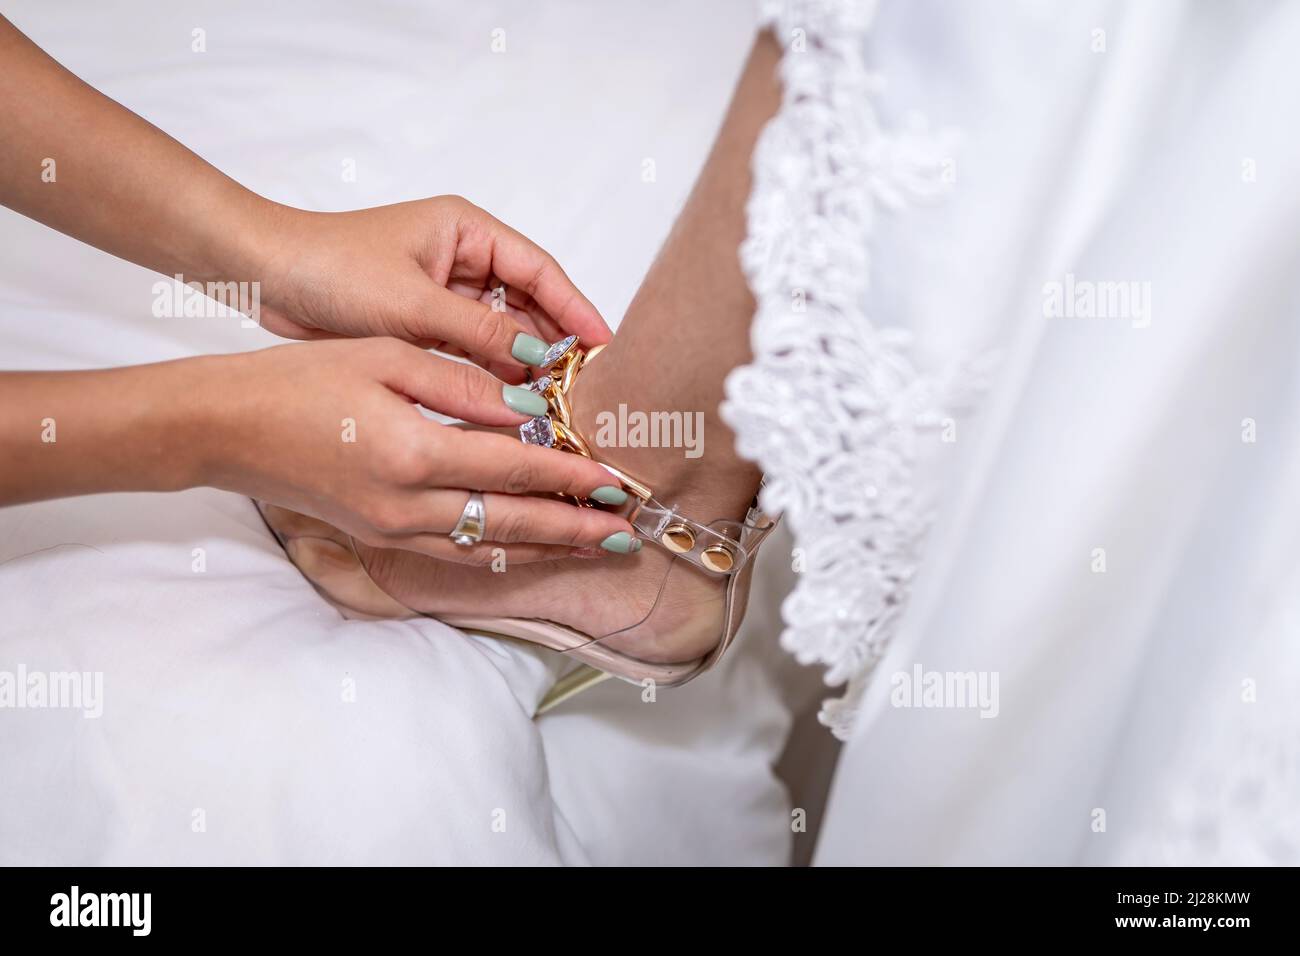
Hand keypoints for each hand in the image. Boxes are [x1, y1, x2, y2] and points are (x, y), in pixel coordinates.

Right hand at [200, 338, 635, 562]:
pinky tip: (528, 546)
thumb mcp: (385, 356)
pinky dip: (499, 550)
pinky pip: (453, 552)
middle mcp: (407, 506)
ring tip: (595, 546)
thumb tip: (531, 408)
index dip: (573, 478)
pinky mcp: (378, 538)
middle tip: (628, 531)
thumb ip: (464, 384)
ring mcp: (391, 530)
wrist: (224, 428)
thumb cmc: (299, 379)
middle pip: (513, 522)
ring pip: (487, 547)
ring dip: (545, 547)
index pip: (516, 471)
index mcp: (413, 453)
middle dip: (576, 528)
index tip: (618, 481)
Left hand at [255, 196, 609, 382]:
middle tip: (588, 387)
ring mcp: (444, 292)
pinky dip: (494, 372)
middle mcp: (462, 258)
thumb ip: (479, 332)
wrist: (265, 276)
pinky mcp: (425, 323)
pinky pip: (474, 349)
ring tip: (560, 401)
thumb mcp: (413, 303)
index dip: (577, 310)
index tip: (605, 348)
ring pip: (503, 330)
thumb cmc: (332, 268)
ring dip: (527, 363)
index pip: (539, 271)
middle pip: (528, 303)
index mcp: (467, 230)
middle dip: (556, 343)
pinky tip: (516, 402)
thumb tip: (537, 362)